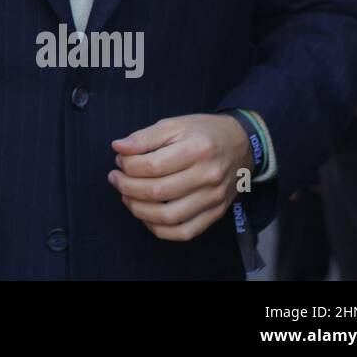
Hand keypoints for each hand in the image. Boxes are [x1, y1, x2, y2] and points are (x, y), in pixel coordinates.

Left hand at [108, 113, 252, 241]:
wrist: (241, 144)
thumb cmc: (204, 132)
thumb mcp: (174, 124)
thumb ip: (144, 137)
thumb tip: (118, 147)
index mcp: (197, 149)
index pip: (153, 165)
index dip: (128, 165)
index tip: (119, 160)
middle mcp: (208, 176)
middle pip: (158, 192)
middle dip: (127, 187)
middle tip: (116, 178)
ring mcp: (214, 198)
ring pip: (169, 217)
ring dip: (139, 210)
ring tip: (126, 196)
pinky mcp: (216, 213)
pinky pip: (185, 232)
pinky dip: (160, 229)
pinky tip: (146, 216)